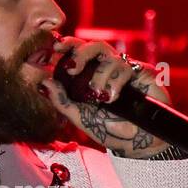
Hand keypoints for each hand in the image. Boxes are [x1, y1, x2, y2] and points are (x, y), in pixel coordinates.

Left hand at [40, 36, 171, 156]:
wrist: (139, 143)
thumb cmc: (109, 131)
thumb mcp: (80, 118)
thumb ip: (62, 102)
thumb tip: (44, 83)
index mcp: (91, 76)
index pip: (79, 53)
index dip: (67, 45)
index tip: (55, 47)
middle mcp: (107, 69)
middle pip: (94, 45)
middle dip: (80, 53)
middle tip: (72, 68)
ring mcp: (125, 69)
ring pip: (108, 56)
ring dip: (100, 77)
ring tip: (102, 97)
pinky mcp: (142, 71)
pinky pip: (125, 66)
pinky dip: (116, 81)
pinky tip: (114, 97)